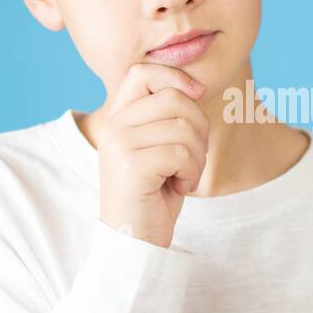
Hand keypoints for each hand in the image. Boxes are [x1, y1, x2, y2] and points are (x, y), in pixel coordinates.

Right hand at [94, 62, 210, 248]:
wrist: (135, 240)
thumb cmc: (154, 195)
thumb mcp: (160, 148)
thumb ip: (167, 117)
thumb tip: (195, 86)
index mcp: (117, 118)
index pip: (144, 72)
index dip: (176, 77)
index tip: (198, 96)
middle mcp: (113, 126)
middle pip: (174, 98)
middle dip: (199, 127)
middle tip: (193, 157)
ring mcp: (119, 144)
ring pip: (183, 127)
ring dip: (198, 156)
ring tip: (184, 175)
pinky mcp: (131, 165)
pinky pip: (182, 152)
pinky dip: (192, 172)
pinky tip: (180, 187)